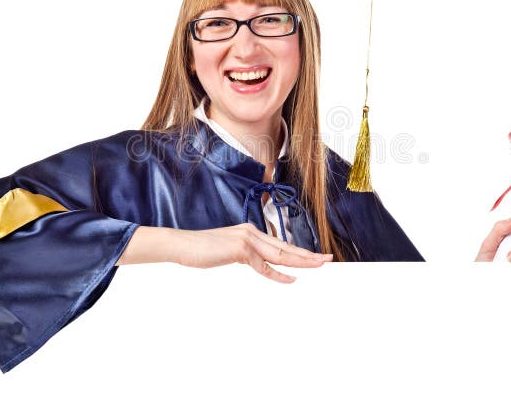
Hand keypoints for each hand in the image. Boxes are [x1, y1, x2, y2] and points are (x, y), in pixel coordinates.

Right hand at [173, 222, 332, 282]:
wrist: (182, 245)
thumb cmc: (201, 250)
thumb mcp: (227, 251)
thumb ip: (244, 254)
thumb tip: (257, 262)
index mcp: (251, 232)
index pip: (280, 244)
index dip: (299, 251)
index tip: (315, 256)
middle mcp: (252, 232)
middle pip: (286, 247)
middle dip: (308, 254)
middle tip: (328, 259)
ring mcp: (247, 239)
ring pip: (280, 253)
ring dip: (302, 261)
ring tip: (319, 264)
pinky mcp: (240, 249)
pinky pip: (264, 265)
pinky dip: (278, 274)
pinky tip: (292, 278)